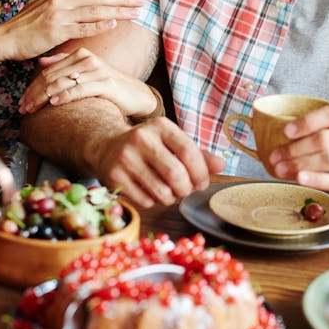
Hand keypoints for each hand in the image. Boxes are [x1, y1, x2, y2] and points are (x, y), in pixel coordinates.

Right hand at [0, 0, 142, 61]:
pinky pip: (82, 28)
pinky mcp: (57, 31)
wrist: (6, 38)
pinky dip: (99, 26)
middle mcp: (61, 0)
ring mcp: (60, 15)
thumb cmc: (23, 23)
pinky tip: (114, 25)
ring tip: (135, 12)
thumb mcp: (39, 0)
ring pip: (95, 10)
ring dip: (118, 11)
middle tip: (141, 0)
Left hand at [18, 48, 158, 117]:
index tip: (22, 102)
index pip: (48, 71)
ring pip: (62, 82)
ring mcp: (97, 70)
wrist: (137, 96)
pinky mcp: (106, 83)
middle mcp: (87, 59)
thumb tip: (41, 62)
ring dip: (44, 97)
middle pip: (52, 76)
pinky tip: (54, 103)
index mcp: (80, 55)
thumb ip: (64, 65)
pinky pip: (80, 89)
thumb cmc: (109, 86)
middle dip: (34, 94)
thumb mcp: (86, 74)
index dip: (32, 86)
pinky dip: (65, 96)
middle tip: (22, 108)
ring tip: (32, 109)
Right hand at [86, 118, 223, 207]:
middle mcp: (140, 138)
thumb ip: (198, 155)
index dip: (200, 172)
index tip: (202, 183)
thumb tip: (222, 164)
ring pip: (161, 192)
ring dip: (171, 198)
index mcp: (160, 126)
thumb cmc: (149, 147)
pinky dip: (153, 202)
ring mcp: (125, 158)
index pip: (188, 151)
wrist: (106, 146)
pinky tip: (149, 192)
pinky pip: (145, 201)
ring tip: (168, 192)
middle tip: (185, 191)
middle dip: (186, 189)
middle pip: (175, 175)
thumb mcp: (171, 143)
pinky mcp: (113, 177)